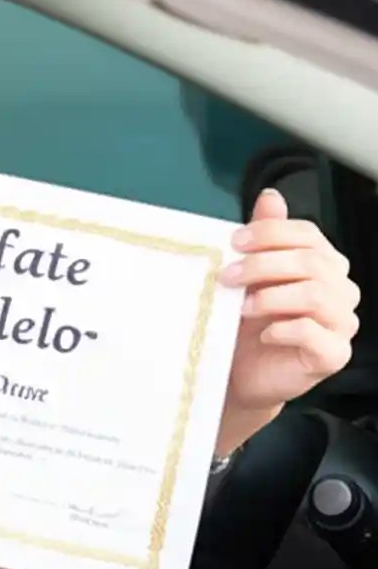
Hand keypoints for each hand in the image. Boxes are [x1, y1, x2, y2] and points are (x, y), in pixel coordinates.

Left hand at [215, 188, 359, 455]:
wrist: (240, 372)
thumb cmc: (246, 322)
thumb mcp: (248, 276)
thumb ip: (263, 238)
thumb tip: (270, 196)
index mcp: (322, 264)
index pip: (308, 235)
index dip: (271, 233)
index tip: (233, 242)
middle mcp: (340, 290)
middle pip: (311, 262)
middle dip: (263, 265)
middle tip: (227, 276)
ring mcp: (341, 323)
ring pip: (316, 295)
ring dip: (271, 297)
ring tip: (242, 306)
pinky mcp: (333, 355)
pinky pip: (315, 333)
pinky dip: (283, 329)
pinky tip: (263, 333)